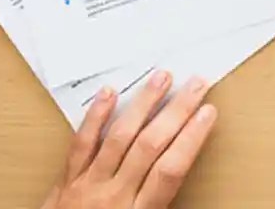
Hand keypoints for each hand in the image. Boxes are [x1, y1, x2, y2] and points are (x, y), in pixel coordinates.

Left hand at [42, 70, 217, 208]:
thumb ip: (161, 206)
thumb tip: (182, 178)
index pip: (171, 170)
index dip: (192, 138)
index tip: (208, 114)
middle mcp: (114, 198)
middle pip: (151, 145)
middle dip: (177, 110)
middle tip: (196, 85)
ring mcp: (88, 187)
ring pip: (119, 136)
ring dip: (143, 104)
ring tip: (161, 78)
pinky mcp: (67, 182)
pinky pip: (81, 143)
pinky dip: (95, 117)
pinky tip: (109, 94)